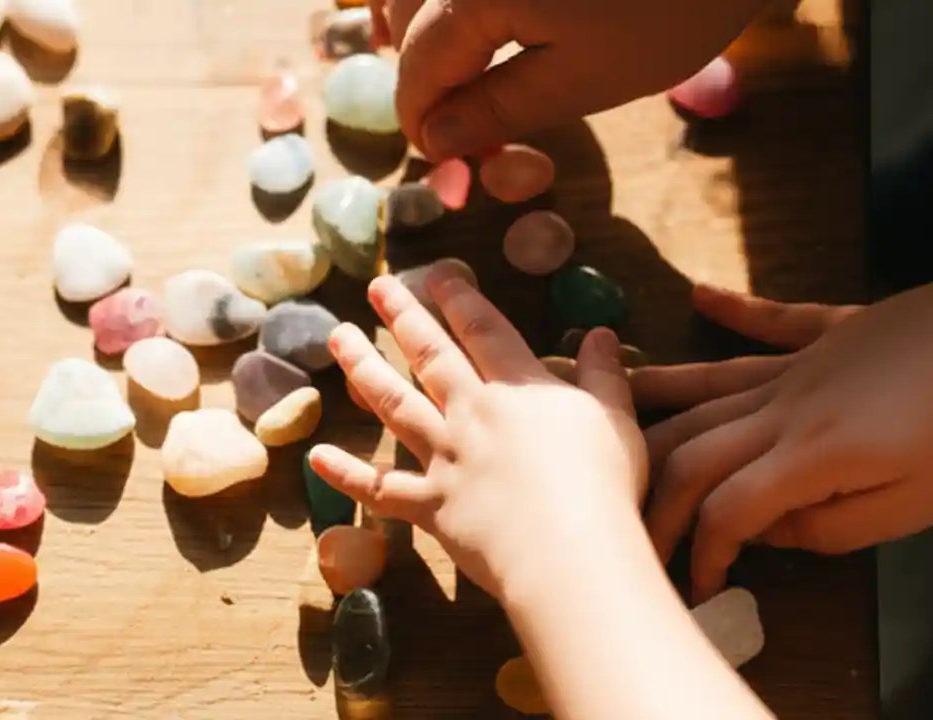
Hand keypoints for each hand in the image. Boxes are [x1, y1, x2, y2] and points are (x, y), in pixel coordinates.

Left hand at [309, 269, 646, 598]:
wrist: (568, 550)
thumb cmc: (603, 484)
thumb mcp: (616, 418)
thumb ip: (605, 375)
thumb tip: (601, 333)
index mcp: (518, 388)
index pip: (483, 329)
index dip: (459, 298)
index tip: (437, 275)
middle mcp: (472, 413)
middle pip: (429, 355)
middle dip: (402, 315)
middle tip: (375, 287)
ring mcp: (446, 459)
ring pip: (395, 405)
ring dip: (363, 369)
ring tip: (338, 339)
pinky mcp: (432, 506)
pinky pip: (380, 489)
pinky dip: (346, 473)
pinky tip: (316, 456)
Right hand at [370, 0, 768, 158]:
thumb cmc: (672, 8)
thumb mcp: (585, 78)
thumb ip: (498, 109)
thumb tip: (435, 143)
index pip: (419, 68)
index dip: (423, 124)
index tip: (450, 165)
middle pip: (403, 16)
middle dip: (425, 79)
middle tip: (467, 130)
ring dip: (425, 30)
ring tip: (459, 77)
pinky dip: (446, 0)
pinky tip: (467, 22)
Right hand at [632, 283, 932, 601]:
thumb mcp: (908, 508)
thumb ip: (829, 528)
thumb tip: (771, 528)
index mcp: (802, 455)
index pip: (724, 507)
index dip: (701, 548)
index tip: (697, 579)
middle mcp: (780, 405)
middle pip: (694, 445)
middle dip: (650, 486)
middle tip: (623, 509)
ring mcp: (800, 360)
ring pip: (710, 382)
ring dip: (656, 393)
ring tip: (608, 393)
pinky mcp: (830, 328)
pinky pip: (771, 318)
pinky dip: (732, 307)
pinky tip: (696, 296)